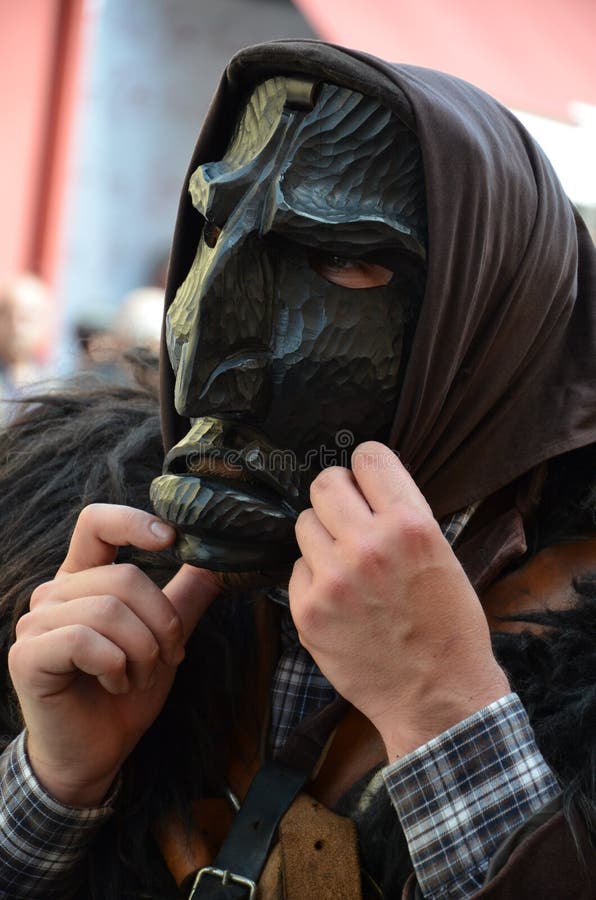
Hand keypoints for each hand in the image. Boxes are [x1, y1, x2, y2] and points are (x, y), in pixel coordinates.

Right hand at [8, 504, 222, 805]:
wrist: (96, 754)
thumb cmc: (124, 693)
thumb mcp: (164, 638)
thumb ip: (185, 597)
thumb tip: (218, 560)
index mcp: (83, 579)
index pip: (96, 523)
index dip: (133, 522)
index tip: (171, 539)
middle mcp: (54, 594)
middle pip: (123, 578)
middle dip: (162, 623)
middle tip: (168, 657)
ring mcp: (35, 623)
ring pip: (109, 610)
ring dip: (142, 651)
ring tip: (140, 676)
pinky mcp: (27, 655)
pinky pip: (85, 640)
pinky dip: (116, 666)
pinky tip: (117, 684)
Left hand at [289, 442, 509, 759]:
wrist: (438, 698)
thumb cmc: (449, 627)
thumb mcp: (443, 556)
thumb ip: (402, 516)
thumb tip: (365, 485)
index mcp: (410, 526)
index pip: (368, 456)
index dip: (367, 466)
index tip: (367, 481)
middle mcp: (368, 546)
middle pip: (324, 484)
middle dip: (336, 495)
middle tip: (348, 517)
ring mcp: (333, 580)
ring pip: (304, 524)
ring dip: (322, 537)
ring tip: (346, 564)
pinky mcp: (308, 611)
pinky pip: (296, 569)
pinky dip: (313, 578)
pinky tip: (339, 599)